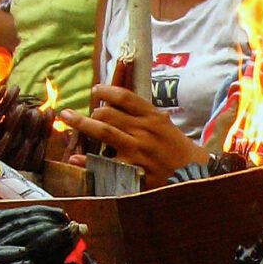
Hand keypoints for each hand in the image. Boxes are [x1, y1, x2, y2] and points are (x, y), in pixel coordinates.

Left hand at [60, 84, 208, 187]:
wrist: (195, 174)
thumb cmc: (178, 149)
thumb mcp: (165, 125)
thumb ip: (143, 114)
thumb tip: (118, 102)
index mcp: (153, 117)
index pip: (125, 97)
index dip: (106, 90)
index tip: (95, 89)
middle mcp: (144, 130)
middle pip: (109, 113)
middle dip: (90, 111)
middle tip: (76, 113)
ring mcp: (138, 150)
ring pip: (105, 132)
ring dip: (82, 124)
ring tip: (67, 119)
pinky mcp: (134, 170)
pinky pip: (107, 164)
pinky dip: (88, 161)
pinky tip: (74, 158)